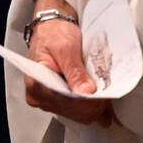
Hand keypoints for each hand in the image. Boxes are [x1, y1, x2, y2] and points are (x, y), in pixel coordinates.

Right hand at [25, 0, 113, 126]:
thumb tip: (85, 92)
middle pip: (73, 112)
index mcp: (35, 85)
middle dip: (93, 104)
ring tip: (105, 91)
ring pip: (79, 115)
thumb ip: (74, 71)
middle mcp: (40, 97)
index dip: (86, 101)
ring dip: (95, 106)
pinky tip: (103, 102)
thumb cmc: (53, 33)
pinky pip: (81, 112)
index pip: (64, 102)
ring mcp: (51, 101)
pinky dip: (94, 107)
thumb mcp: (65, 48)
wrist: (52, 27)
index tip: (102, 93)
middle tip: (107, 89)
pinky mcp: (61, 101)